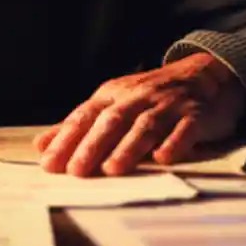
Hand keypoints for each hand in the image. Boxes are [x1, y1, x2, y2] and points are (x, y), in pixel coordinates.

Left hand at [34, 53, 245, 176]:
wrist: (204, 74)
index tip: (49, 163)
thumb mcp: (113, 103)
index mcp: (113, 95)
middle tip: (76, 171)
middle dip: (92, 146)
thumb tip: (42, 145)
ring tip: (112, 169)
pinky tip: (164, 158)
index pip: (85, 116)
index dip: (67, 139)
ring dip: (128, 147)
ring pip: (145, 125)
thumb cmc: (151, 96)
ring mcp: (167, 105)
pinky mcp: (195, 115)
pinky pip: (184, 128)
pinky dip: (174, 142)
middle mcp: (137, 97)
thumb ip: (79, 125)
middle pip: (112, 120)